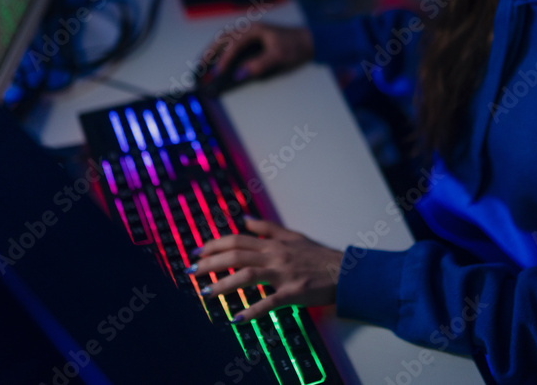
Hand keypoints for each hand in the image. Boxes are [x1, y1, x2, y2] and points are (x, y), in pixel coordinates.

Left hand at [190, 218, 342, 322]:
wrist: (344, 271)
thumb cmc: (318, 256)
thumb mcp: (292, 236)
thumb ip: (267, 228)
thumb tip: (244, 219)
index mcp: (273, 244)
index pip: (237, 240)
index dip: (214, 245)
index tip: (197, 252)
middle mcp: (275, 256)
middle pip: (236, 256)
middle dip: (210, 263)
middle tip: (192, 272)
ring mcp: (283, 274)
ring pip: (247, 276)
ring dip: (223, 285)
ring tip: (205, 293)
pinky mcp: (293, 292)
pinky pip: (269, 302)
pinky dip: (252, 311)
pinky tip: (236, 318)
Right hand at [202, 23, 313, 81]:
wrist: (309, 40)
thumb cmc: (295, 46)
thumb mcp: (278, 57)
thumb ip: (259, 65)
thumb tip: (239, 75)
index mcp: (254, 29)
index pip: (233, 44)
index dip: (225, 59)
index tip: (217, 72)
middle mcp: (248, 28)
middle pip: (222, 38)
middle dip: (209, 52)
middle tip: (199, 67)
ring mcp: (249, 32)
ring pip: (224, 39)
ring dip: (213, 50)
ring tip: (202, 64)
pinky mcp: (251, 38)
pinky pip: (231, 42)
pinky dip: (222, 50)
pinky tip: (216, 61)